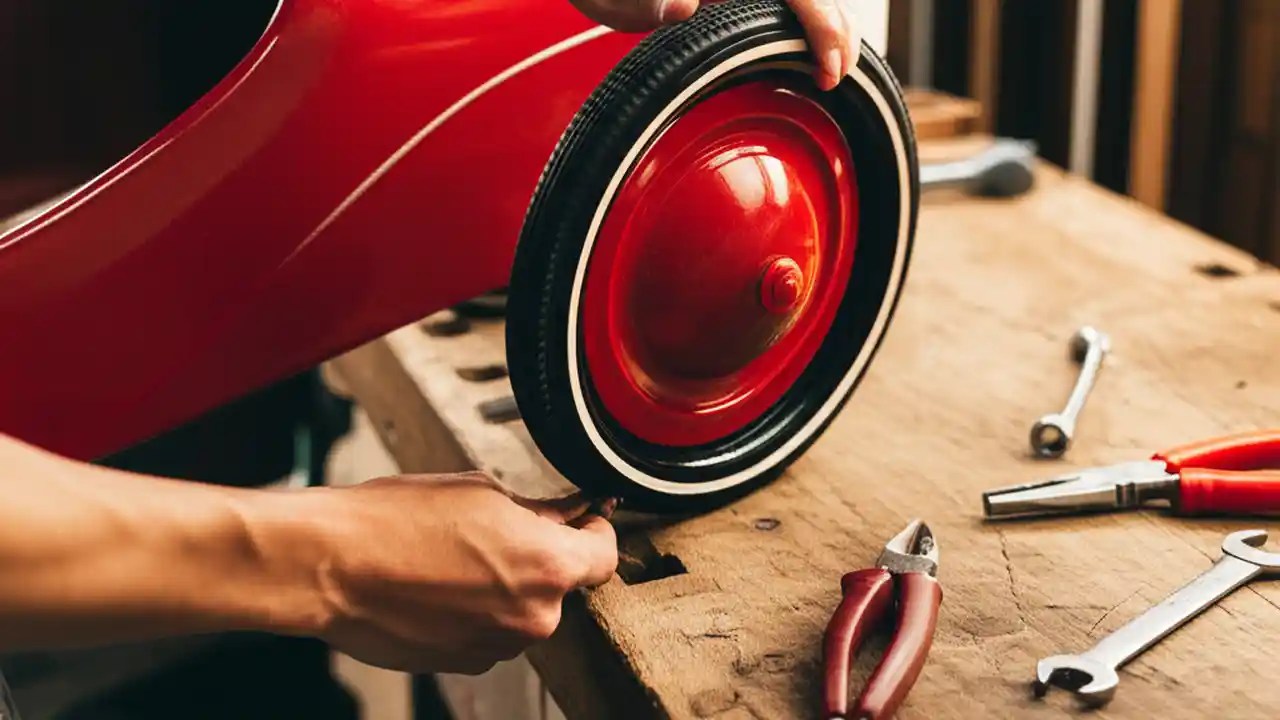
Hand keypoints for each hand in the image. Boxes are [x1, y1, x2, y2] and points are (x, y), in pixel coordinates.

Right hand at [309, 473, 617, 673]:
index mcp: (548, 565)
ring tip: (454, 557)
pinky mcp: (467, 662)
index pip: (604, 554)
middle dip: (538, 557)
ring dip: (504, 587)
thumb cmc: (396, 521)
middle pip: (561, 584)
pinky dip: (476, 611)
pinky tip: (440, 584)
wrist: (333, 566)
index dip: (593, 530)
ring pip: (523, 609)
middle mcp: (534, 616)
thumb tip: (565, 512)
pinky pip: (491, 631)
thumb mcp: (481, 491)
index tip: (583, 520)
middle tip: (496, 530)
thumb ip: (537, 509)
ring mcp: (500, 645)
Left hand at [569, 0, 857, 89]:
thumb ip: (646, 1)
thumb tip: (684, 6)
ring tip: (835, 65)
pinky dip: (804, 19)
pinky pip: (779, 2)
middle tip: (838, 74)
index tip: (827, 64)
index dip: (819, 22)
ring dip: (827, 21)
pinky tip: (811, 48)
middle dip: (835, 27)